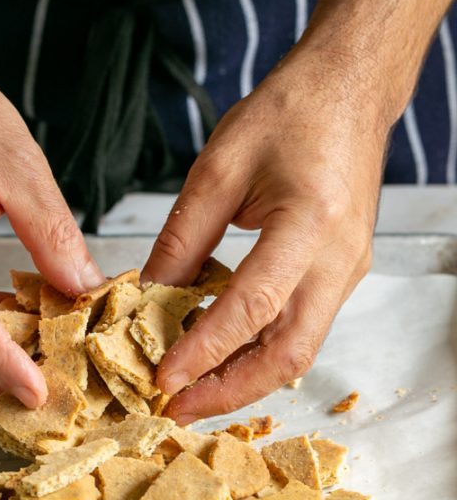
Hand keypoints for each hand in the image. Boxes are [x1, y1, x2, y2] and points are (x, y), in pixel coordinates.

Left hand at [143, 49, 388, 424]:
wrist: (351, 89)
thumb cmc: (290, 113)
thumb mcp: (219, 166)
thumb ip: (183, 237)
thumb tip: (148, 297)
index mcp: (310, 223)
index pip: (252, 307)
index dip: (204, 350)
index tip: (161, 379)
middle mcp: (339, 259)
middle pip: (288, 353)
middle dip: (229, 391)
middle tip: (176, 409)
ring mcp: (347, 271)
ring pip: (298, 351)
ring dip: (244, 379)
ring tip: (192, 393)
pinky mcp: (341, 274)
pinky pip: (301, 329)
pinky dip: (259, 352)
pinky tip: (221, 357)